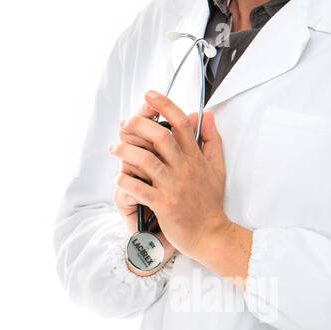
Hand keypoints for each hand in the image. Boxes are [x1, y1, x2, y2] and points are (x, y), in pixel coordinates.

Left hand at [109, 90, 228, 261]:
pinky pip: (140, 189)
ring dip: (126, 152)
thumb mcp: (216, 168)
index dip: (164, 105)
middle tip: (124, 124)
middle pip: (161, 137)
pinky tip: (118, 178)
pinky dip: (126, 182)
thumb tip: (207, 114)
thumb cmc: (209, 202)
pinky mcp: (164, 205)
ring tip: (114, 149)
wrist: (211, 234)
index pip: (181, 124)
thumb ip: (211, 139)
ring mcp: (173, 187)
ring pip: (147, 161)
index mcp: (194, 158)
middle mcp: (184, 169)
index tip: (149, 95)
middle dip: (138, 125)